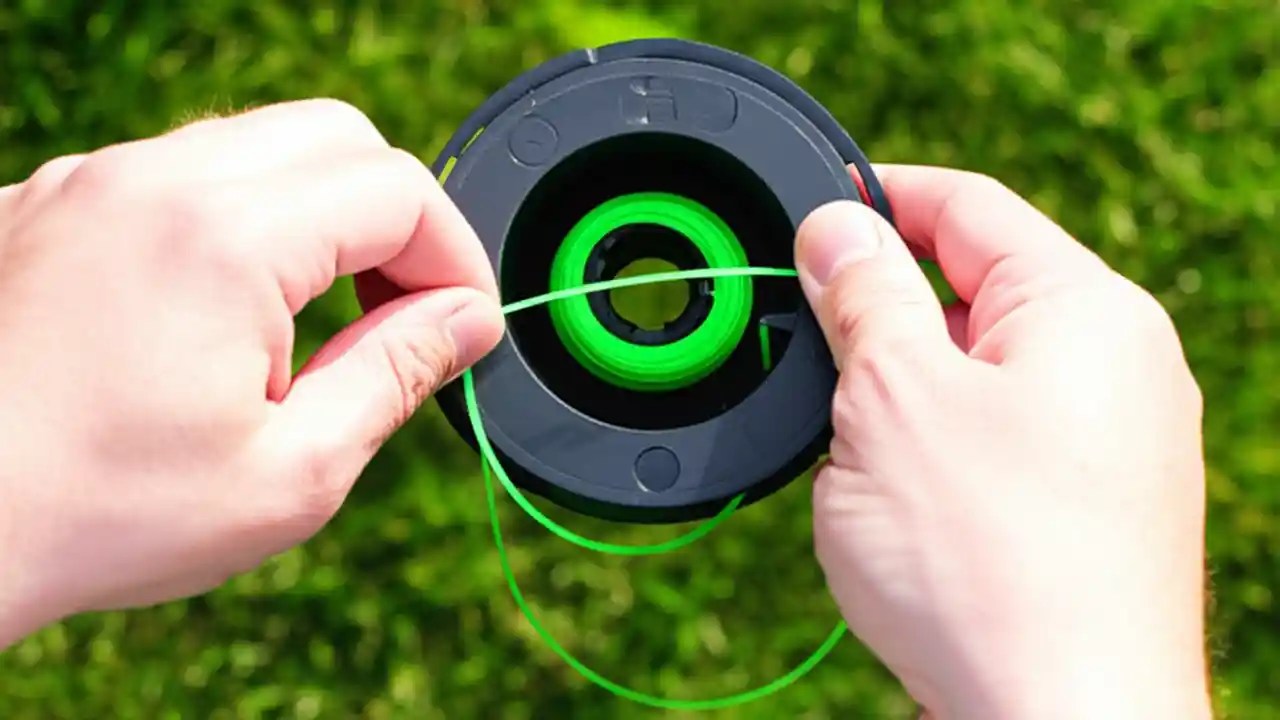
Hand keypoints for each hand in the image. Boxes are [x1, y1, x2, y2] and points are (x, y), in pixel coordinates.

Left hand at [0, 100, 503, 646]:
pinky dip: (230, 222)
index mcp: (222, 239)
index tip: (461, 325)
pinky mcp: (44, 205)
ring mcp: (86, 184)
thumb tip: (466, 320)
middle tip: (401, 311)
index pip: (396, 191)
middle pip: (335, 137)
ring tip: (310, 324)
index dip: (455, 257)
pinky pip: (172, 175)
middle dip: (394, 218)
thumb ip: (395, 374)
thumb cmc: (97, 516)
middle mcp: (149, 181)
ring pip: (255, 146)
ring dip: (315, 218)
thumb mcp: (290, 472)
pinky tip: (218, 315)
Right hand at [795, 166, 1210, 718]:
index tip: (808, 207)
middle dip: (877, 308)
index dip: (878, 195)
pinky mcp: (1080, 512)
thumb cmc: (990, 564)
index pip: (968, 208)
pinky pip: (986, 443)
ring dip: (894, 390)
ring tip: (844, 439)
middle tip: (803, 338)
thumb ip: (863, 296)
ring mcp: (1104, 446)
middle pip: (969, 292)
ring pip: (970, 375)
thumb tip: (837, 228)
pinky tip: (885, 498)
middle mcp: (1114, 368)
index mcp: (1086, 311)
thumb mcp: (894, 398)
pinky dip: (923, 448)